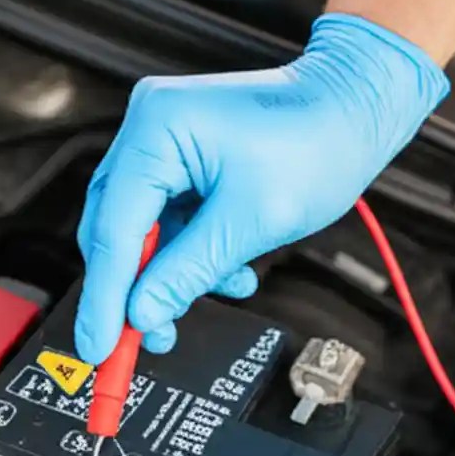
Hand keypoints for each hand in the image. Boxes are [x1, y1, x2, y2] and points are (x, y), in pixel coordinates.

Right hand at [74, 13, 448, 362]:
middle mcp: (151, 128)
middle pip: (116, 228)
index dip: (105, 296)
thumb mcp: (251, 221)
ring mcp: (166, 142)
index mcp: (157, 128)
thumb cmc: (318, 141)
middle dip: (136, 287)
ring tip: (214, 292)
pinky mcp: (186, 160)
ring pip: (144, 230)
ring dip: (173, 273)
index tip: (99, 346)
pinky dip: (193, 253)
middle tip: (147, 337)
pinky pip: (172, 220)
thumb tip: (143, 313)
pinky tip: (230, 270)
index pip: (114, 228)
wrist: (356, 109)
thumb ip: (188, 271)